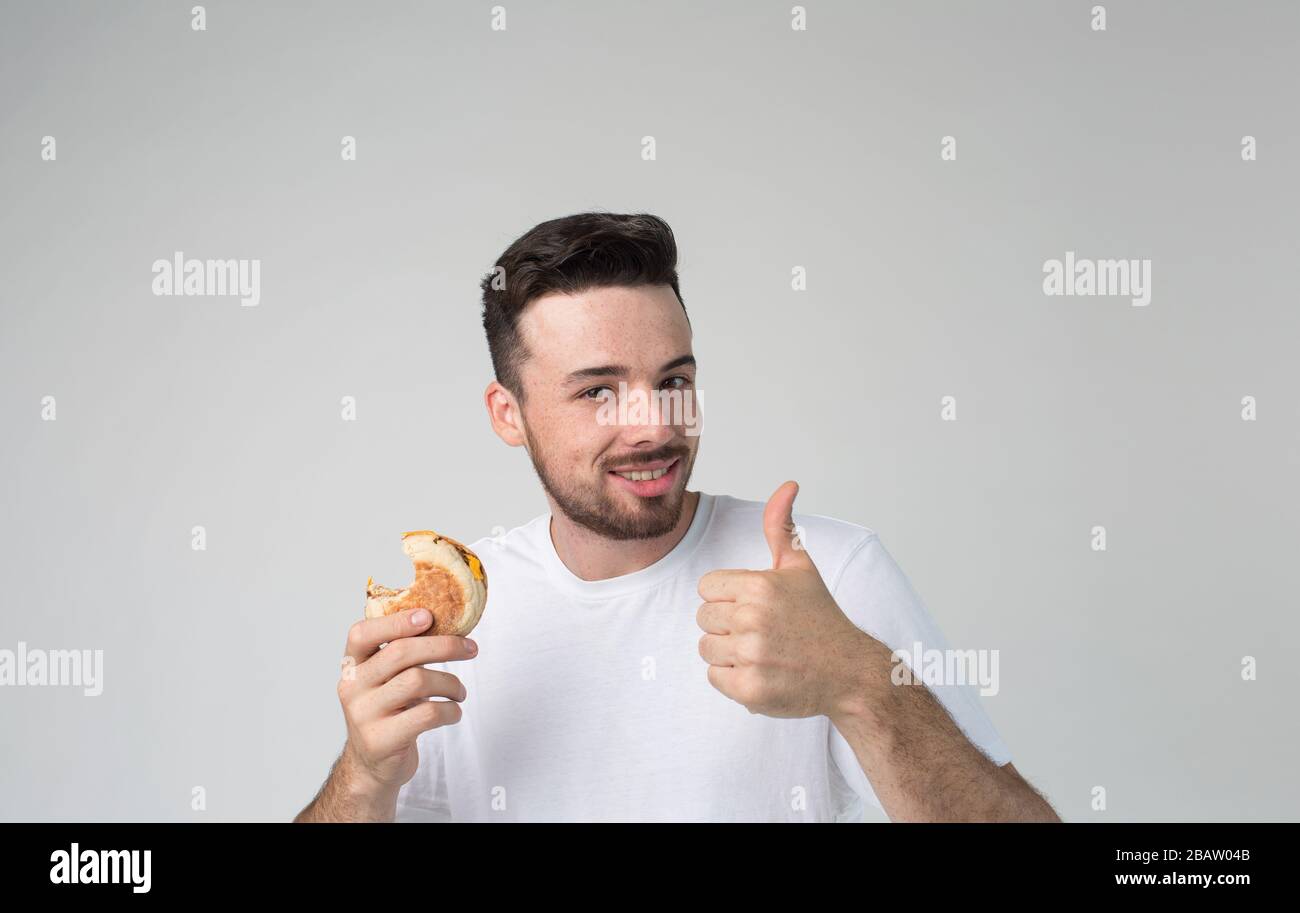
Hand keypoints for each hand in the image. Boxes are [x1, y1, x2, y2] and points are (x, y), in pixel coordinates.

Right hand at [336, 608, 476, 794]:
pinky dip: (450, 710)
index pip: (362, 633)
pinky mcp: (382, 740)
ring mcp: (364, 715)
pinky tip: (453, 712)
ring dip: (450, 683)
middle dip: (443, 646)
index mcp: (352, 666)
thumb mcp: (386, 681)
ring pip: (417, 681)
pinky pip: (427, 714)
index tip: (428, 616)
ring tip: (459, 691)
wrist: (372, 766)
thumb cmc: (388, 713)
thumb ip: (402, 654)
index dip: (395, 622)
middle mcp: (353, 687)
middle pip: (400, 653)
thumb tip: (447, 621)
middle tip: (471, 648)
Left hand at [697, 481, 872, 718]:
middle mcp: (753, 619)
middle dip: (726, 625)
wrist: (850, 671)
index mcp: (760, 586)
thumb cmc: (820, 617)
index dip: (727, 597)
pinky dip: (734, 679)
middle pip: (703, 618)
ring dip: (728, 653)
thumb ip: (781, 526)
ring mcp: (752, 657)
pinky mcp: (751, 690)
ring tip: (761, 651)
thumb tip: (787, 485)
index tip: (753, 606)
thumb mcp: (801, 567)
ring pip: (706, 649)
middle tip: (760, 631)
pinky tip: (762, 672)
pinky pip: (715, 678)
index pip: (707, 588)